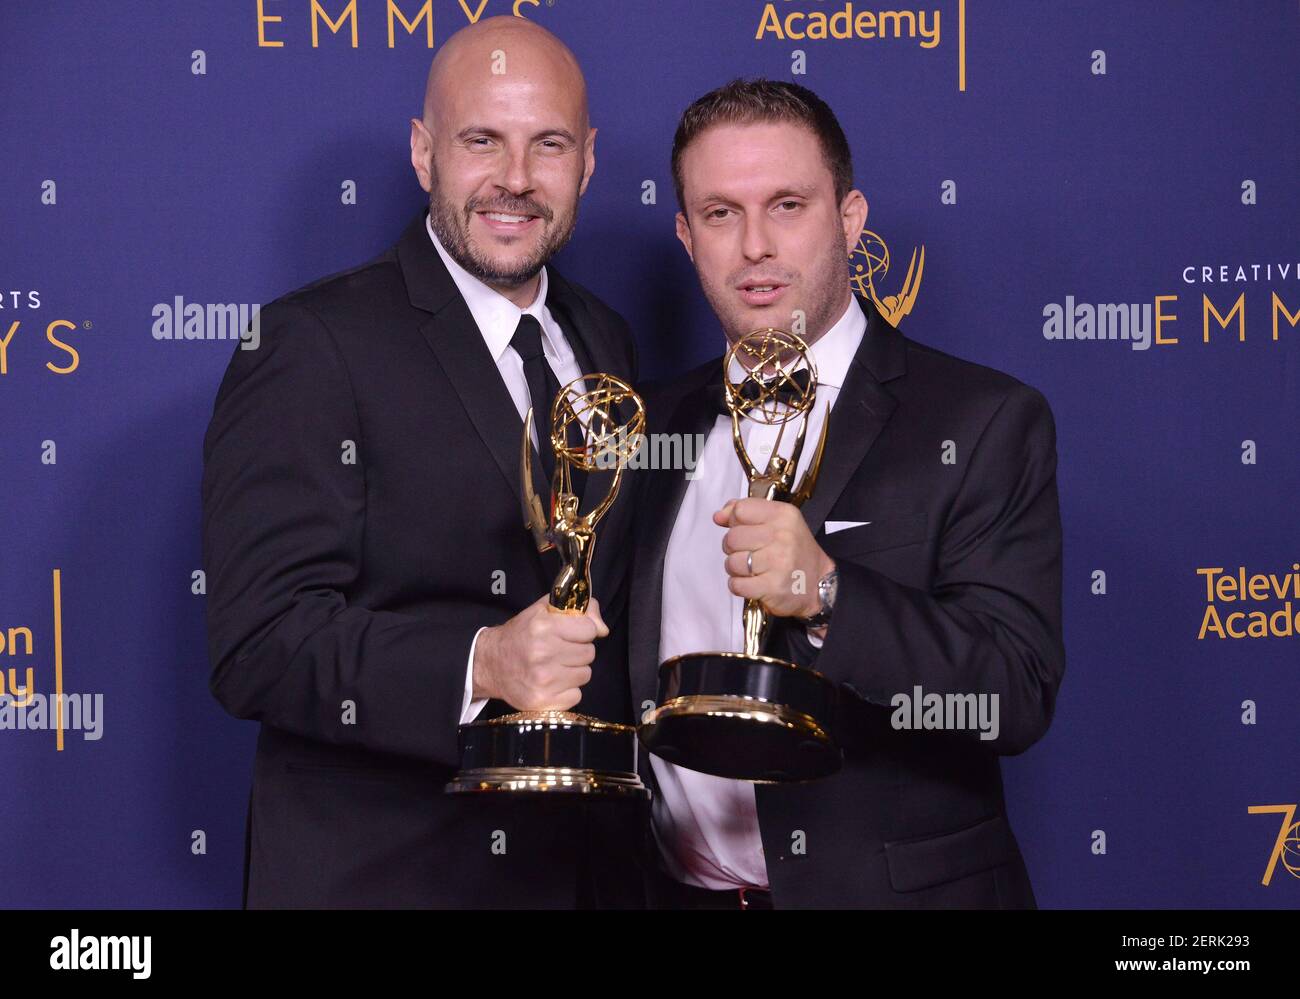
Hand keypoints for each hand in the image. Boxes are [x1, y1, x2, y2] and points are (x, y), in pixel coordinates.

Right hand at [471, 595, 607, 710]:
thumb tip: (603, 629)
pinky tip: (552, 683)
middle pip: (589, 653)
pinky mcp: (543, 701)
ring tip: (554, 666)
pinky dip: (567, 690)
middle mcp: (543, 653)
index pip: (589, 630)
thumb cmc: (520, 635)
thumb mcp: (544, 610)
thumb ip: (579, 609)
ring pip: (585, 675)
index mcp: (543, 627)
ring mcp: (543, 680)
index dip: (582, 631)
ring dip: (574, 671)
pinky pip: (576, 695)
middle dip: (578, 651)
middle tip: (559, 651)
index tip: (570, 633)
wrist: (490, 664)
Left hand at [715, 498, 834, 619]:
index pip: (740, 510)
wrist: (818, 582)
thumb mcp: (778, 522)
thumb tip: (719, 516)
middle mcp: (782, 536)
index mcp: (783, 515)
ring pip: (732, 562)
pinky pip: (736, 584)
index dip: (735, 522)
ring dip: (736, 569)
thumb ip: (747, 512)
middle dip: (733, 548)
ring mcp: (778, 563)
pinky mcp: (772, 587)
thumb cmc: (794, 551)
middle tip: (748, 553)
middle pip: (732, 537)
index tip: (744, 530)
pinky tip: (752, 582)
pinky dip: (739, 585)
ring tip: (751, 569)